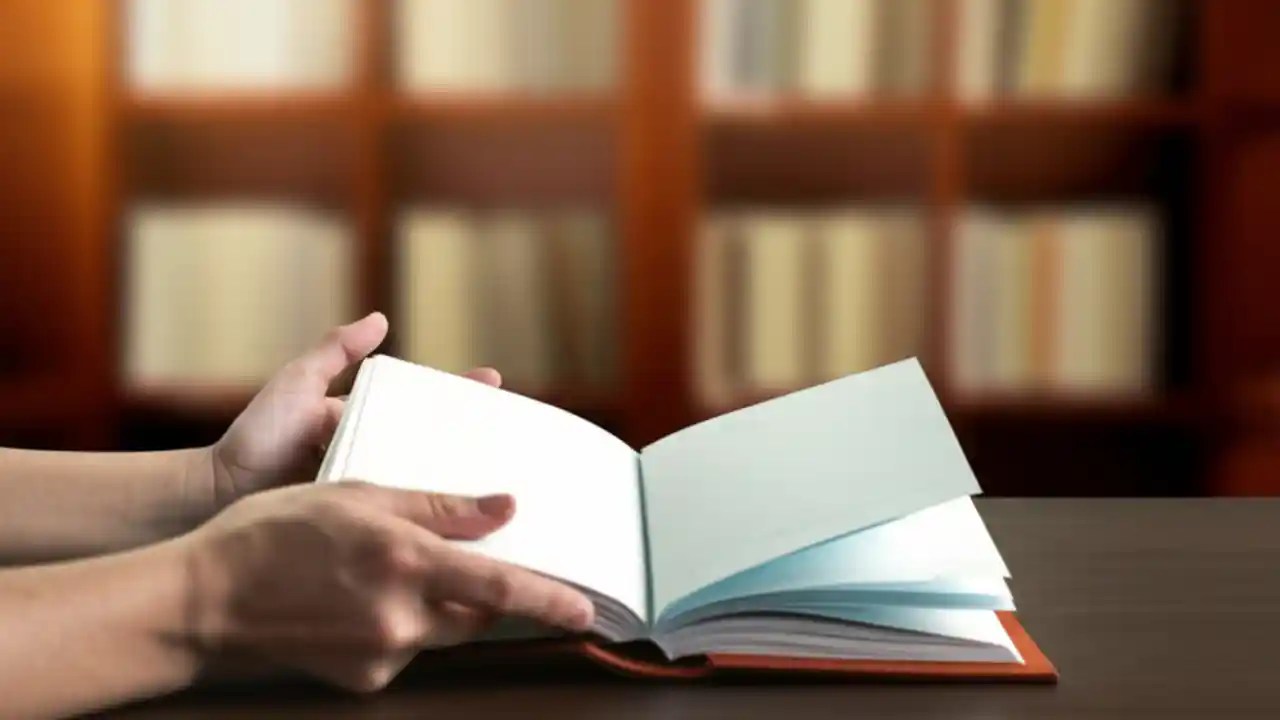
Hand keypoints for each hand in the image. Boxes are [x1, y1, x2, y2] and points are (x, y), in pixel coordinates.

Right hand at [180, 481, 594, 692]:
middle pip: (477, 612)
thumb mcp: (357, 495)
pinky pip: (406, 650)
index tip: (586, 611)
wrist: (202, 601)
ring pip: (443, 631)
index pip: (501, 588)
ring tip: (394, 571)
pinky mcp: (363, 679)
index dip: (550, 601)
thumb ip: (437, 506)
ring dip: (440, 604)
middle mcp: (402, 616)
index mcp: (407, 562)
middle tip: (475, 564)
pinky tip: (360, 600)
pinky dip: (401, 625)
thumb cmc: (274, 532)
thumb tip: (503, 508)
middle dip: (488, 591)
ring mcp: (382, 655)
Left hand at [206, 313, 501, 507]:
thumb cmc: (255, 437)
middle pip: (439, 444)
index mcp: (368, 421)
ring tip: (506, 482)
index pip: (426, 403)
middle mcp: (378, 455)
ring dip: (466, 483)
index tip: (495, 383)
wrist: (219, 494)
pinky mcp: (366, 522)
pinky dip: (436, 519)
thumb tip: (380, 318)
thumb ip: (336, 351)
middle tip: (519, 436)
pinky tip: (465, 521)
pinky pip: (407, 517)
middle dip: (479, 439)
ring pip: (431, 483)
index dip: (462, 394)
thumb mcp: (297, 383)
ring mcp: (374, 489)